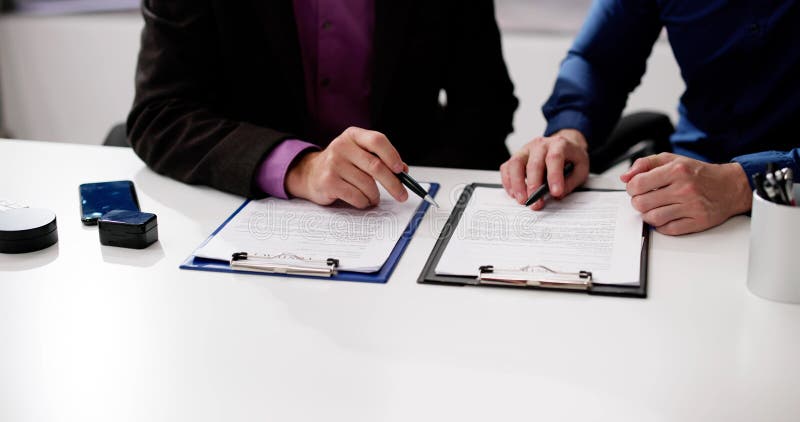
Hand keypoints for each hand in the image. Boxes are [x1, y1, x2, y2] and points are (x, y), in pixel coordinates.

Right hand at [285, 127, 408, 207]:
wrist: (311, 173)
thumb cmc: (342, 164)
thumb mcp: (359, 154)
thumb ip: (381, 159)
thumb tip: (403, 171)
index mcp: (353, 135)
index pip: (377, 140)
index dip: (392, 155)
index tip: (401, 170)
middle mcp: (342, 146)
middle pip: (376, 166)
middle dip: (393, 184)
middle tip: (402, 194)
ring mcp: (334, 164)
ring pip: (367, 185)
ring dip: (375, 196)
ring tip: (374, 197)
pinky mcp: (329, 182)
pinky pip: (356, 196)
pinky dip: (364, 202)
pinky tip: (363, 200)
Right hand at [500, 129, 589, 208]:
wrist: (564, 145)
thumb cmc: (571, 158)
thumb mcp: (581, 168)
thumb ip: (571, 182)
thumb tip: (558, 195)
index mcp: (559, 144)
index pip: (554, 158)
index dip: (554, 176)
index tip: (555, 193)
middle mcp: (540, 145)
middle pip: (533, 163)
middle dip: (533, 186)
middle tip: (535, 202)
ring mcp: (526, 150)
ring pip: (515, 164)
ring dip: (517, 185)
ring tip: (522, 200)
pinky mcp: (516, 157)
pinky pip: (507, 168)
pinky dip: (508, 182)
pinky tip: (513, 194)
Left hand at [620, 153, 751, 234]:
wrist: (730, 187)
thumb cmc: (698, 173)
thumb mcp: (672, 160)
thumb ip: (645, 164)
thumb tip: (625, 177)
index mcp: (677, 170)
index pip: (638, 184)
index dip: (631, 188)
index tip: (636, 188)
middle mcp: (685, 189)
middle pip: (642, 203)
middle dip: (637, 202)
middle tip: (644, 199)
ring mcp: (692, 207)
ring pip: (653, 218)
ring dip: (648, 215)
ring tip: (654, 208)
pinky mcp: (697, 222)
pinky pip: (668, 230)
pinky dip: (661, 225)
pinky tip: (665, 217)